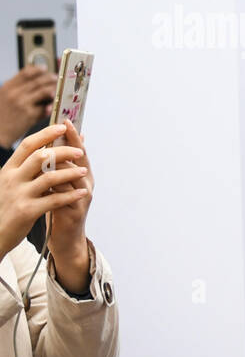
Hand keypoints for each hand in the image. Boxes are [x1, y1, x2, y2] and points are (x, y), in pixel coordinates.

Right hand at [0, 67, 57, 146]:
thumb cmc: (2, 116)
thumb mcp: (4, 98)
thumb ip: (18, 89)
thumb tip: (36, 82)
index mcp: (8, 87)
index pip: (26, 72)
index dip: (38, 69)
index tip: (45, 69)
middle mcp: (15, 93)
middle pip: (38, 80)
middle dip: (50, 79)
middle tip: (56, 79)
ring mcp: (22, 103)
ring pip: (44, 91)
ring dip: (53, 90)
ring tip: (56, 92)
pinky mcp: (30, 114)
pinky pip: (45, 107)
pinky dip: (50, 106)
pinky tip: (51, 107)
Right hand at [0, 123, 88, 262]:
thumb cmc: (8, 205)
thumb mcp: (12, 183)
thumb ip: (28, 167)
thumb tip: (51, 148)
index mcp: (9, 169)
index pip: (27, 145)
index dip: (45, 133)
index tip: (63, 126)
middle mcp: (12, 179)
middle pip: (40, 157)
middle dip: (62, 151)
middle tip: (80, 151)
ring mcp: (19, 195)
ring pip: (49, 178)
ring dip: (70, 172)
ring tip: (84, 171)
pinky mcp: (26, 211)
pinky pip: (53, 200)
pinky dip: (70, 195)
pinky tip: (82, 193)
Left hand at [45, 121, 93, 275]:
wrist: (65, 237)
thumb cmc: (60, 207)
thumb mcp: (60, 182)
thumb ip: (61, 164)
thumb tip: (63, 141)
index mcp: (82, 176)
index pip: (78, 151)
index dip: (73, 136)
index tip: (66, 119)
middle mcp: (86, 185)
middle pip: (80, 160)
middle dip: (71, 143)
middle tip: (64, 128)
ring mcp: (82, 198)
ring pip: (74, 176)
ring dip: (62, 163)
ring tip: (50, 150)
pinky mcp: (74, 212)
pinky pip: (65, 196)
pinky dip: (56, 186)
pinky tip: (45, 179)